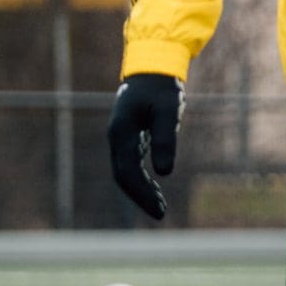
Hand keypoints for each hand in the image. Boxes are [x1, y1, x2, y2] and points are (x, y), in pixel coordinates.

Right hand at [107, 74, 185, 219]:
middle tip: (161, 214)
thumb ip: (166, 139)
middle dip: (140, 197)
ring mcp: (121, 138)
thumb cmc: (162, 89)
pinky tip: (156, 188)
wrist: (152, 70)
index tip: (158, 210)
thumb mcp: (168, 111)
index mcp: (121, 133)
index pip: (127, 172)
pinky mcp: (129, 137)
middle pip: (123, 176)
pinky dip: (142, 179)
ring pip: (126, 172)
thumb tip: (165, 172)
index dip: (141, 193)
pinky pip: (130, 164)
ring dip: (141, 190)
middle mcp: (116, 138)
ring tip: (160, 207)